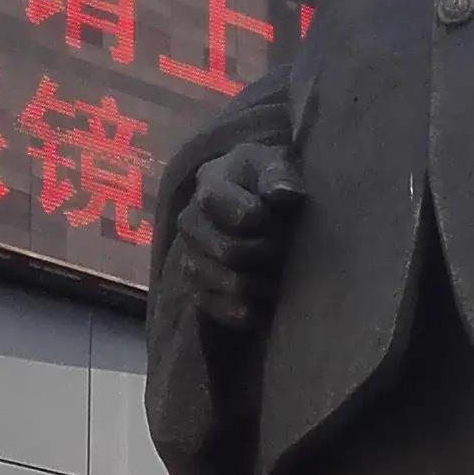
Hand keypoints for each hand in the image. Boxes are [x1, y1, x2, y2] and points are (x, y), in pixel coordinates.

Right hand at [171, 137, 304, 331]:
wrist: (248, 199)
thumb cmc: (263, 180)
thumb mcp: (274, 164)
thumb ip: (279, 174)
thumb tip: (284, 194)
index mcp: (209, 186)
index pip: (237, 214)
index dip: (263, 220)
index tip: (275, 217)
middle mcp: (191, 222)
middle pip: (230, 252)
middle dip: (265, 253)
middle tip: (282, 247)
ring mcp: (189, 256)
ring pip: (226, 283)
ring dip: (258, 284)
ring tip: (275, 273)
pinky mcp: (194, 286)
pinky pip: (215, 308)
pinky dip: (243, 310)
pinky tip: (261, 304)